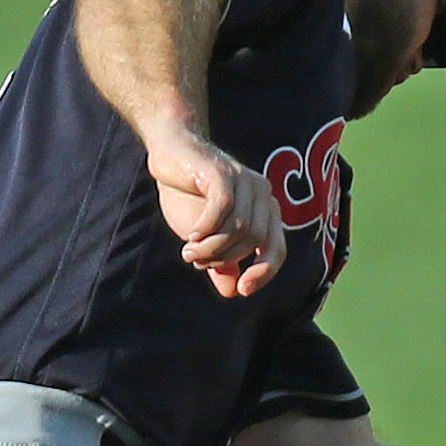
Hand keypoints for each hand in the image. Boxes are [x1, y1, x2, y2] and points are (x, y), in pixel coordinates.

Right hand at [147, 133, 283, 297]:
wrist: (169, 154)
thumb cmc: (189, 195)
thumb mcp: (206, 239)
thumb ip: (221, 264)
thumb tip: (233, 291)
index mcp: (265, 210)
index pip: (277, 249)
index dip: (264, 272)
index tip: (243, 290)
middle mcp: (262, 193)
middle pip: (254, 241)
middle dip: (224, 259)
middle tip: (197, 260)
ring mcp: (244, 180)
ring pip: (238, 228)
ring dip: (211, 249)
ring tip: (189, 251)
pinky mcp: (223, 172)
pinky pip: (223, 209)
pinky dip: (206, 229)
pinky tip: (191, 236)